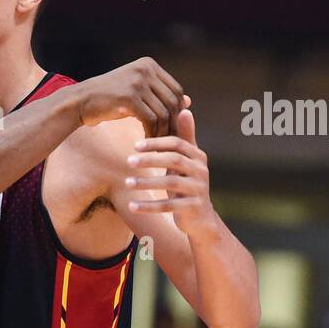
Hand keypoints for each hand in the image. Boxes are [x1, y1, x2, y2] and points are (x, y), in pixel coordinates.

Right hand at [69, 56, 185, 137]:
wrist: (79, 102)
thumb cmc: (108, 99)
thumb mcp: (135, 91)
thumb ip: (159, 94)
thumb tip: (189, 100)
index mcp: (149, 64)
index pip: (175, 89)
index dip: (178, 110)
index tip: (173, 126)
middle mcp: (145, 70)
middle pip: (172, 100)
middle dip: (174, 122)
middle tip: (171, 138)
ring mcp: (137, 82)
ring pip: (163, 112)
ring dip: (163, 131)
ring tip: (159, 143)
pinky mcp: (129, 97)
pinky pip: (151, 120)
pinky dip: (152, 133)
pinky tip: (147, 141)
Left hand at [124, 108, 216, 237]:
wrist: (201, 218)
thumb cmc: (187, 184)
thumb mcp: (186, 161)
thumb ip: (184, 137)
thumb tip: (185, 109)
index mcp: (198, 156)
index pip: (177, 144)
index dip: (157, 143)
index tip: (136, 145)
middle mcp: (201, 171)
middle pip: (174, 160)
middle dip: (150, 159)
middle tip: (128, 161)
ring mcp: (199, 190)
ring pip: (171, 183)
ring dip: (147, 182)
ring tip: (127, 183)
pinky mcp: (193, 208)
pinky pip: (168, 206)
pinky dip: (149, 207)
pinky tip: (132, 205)